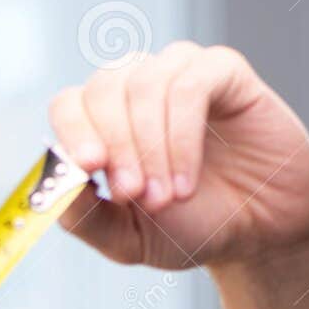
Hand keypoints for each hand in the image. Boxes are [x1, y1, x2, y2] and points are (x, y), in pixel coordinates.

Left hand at [48, 42, 308, 270]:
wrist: (255, 234)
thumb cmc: (185, 228)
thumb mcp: (122, 237)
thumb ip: (81, 215)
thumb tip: (52, 184)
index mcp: (101, 122)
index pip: (68, 105)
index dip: (74, 133)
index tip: (90, 170)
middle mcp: (134, 89)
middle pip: (102, 90)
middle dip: (116, 147)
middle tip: (135, 196)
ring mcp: (178, 74)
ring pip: (144, 85)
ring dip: (151, 147)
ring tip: (166, 198)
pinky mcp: (223, 71)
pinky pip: (189, 85)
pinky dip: (182, 135)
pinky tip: (188, 180)